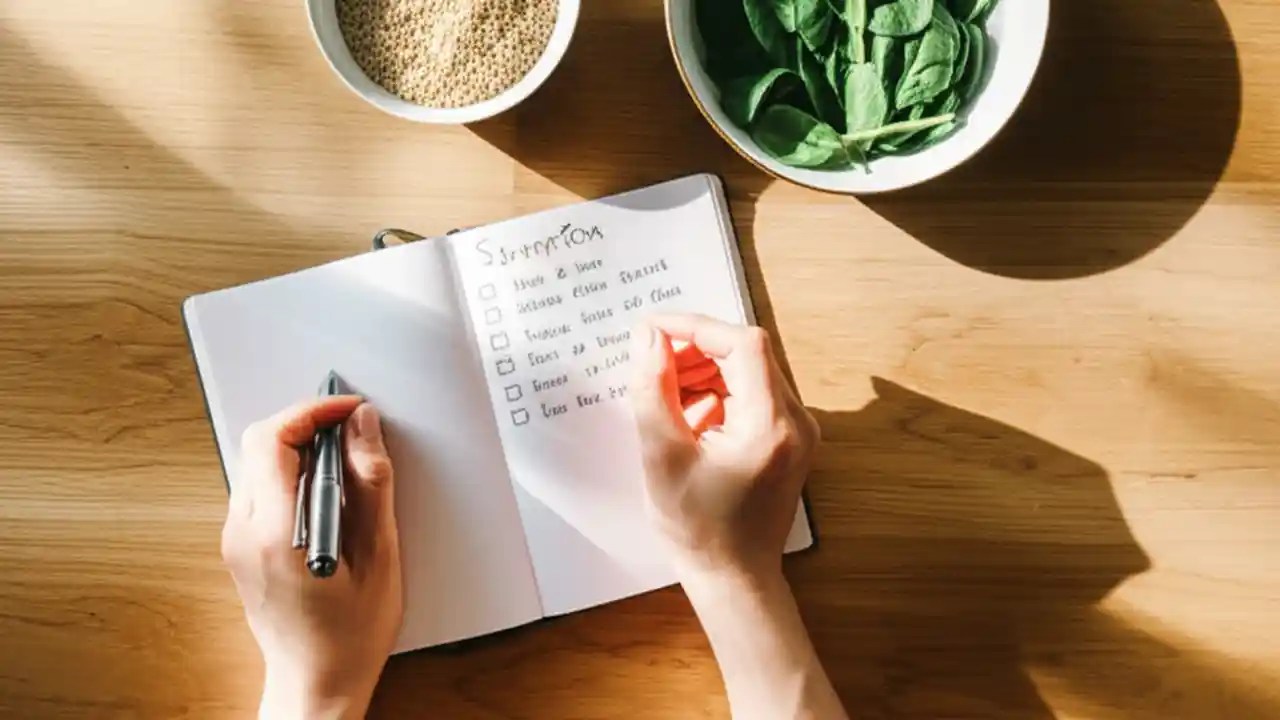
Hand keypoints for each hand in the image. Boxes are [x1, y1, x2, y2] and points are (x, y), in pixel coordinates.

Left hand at [222, 397, 402, 719]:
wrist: (316, 684)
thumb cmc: (349, 635)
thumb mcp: (379, 556)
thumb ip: (371, 484)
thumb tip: (364, 427)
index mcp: (275, 533)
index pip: (273, 439)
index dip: (313, 411)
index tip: (349, 409)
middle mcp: (243, 532)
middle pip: (258, 443)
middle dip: (304, 422)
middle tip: (350, 428)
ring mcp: (235, 541)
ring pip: (255, 463)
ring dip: (297, 446)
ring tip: (345, 461)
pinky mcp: (239, 547)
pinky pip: (258, 488)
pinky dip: (289, 471)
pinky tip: (326, 490)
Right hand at [628, 313, 819, 582]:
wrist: (734, 578)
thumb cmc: (699, 529)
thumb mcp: (662, 457)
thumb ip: (652, 391)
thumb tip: (647, 338)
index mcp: (771, 426)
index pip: (743, 344)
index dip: (696, 326)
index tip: (654, 330)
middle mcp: (796, 422)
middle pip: (748, 354)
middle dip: (696, 349)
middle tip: (651, 365)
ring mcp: (797, 431)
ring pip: (749, 371)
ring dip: (704, 371)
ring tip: (664, 395)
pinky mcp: (788, 440)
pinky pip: (753, 395)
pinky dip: (718, 392)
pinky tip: (687, 416)